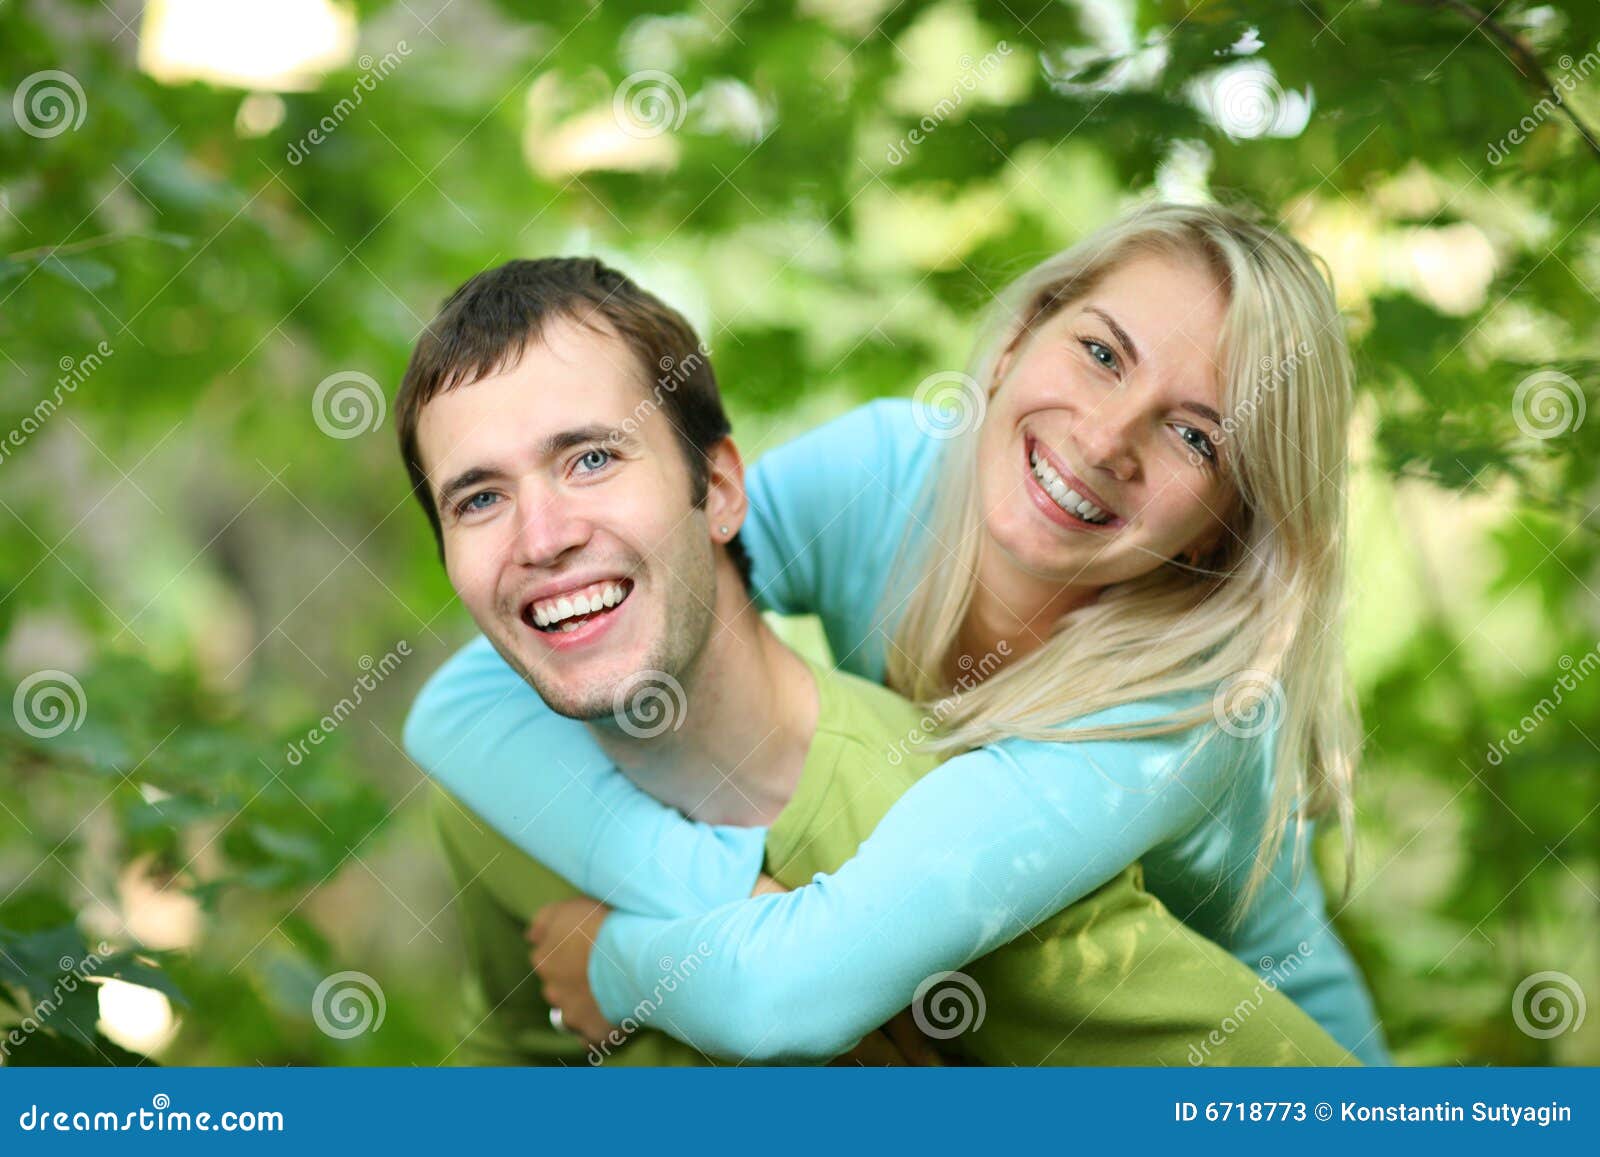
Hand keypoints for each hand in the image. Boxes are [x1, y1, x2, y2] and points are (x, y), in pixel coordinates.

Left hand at [526, 897, 614, 1044]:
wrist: (633, 954)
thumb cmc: (605, 924)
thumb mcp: (571, 907)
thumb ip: (546, 920)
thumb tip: (530, 935)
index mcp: (543, 957)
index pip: (544, 958)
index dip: (566, 954)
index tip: (585, 949)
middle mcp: (551, 988)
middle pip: (557, 988)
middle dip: (574, 982)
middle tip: (601, 969)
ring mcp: (570, 1013)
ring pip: (572, 1014)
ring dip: (586, 1006)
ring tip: (612, 992)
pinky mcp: (592, 1033)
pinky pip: (591, 1039)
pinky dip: (598, 1031)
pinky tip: (615, 1018)